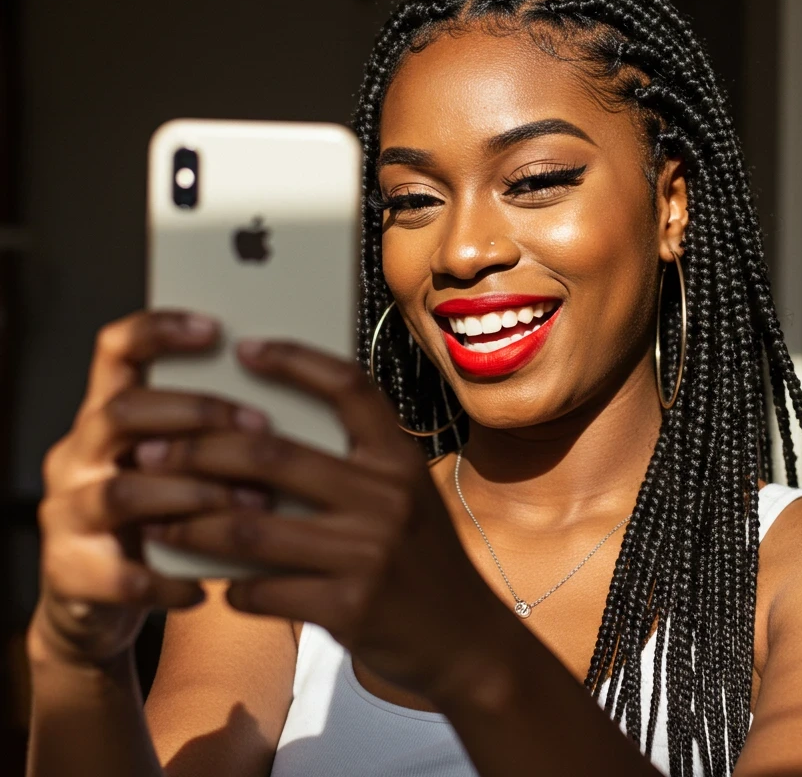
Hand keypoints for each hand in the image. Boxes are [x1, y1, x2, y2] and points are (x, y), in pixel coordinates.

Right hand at [29, 310, 272, 668]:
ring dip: (195, 494)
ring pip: (123, 490)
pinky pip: (121, 574)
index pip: (116, 350)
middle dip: (197, 415)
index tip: (215, 328)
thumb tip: (295, 396)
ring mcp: (68, 511)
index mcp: (108, 413)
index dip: (159, 331)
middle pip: (122, 412)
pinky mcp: (72, 571)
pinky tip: (207, 581)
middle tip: (262, 428)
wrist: (97, 593)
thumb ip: (213, 426)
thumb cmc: (159, 509)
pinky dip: (169, 577)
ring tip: (255, 505)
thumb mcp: (179, 456)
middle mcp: (78, 453)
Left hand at [136, 338, 503, 701]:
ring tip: (158, 521)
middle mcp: (387, 496)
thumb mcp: (405, 496)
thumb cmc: (420, 556)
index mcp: (400, 458)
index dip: (295, 360)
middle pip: (273, 455)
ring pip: (250, 529)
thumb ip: (353, 466)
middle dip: (200, 450)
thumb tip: (260, 436)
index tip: (245, 348)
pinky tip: (215, 582)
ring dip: (192, 525)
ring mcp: (368, 553)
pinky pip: (263, 590)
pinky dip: (229, 585)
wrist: (464, 637)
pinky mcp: (349, 608)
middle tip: (153, 451)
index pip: (348, 386)